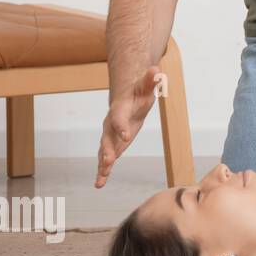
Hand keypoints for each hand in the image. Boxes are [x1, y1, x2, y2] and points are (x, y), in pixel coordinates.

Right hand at [96, 64, 162, 187]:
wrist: (126, 99)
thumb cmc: (138, 93)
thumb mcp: (146, 86)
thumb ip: (150, 79)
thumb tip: (157, 70)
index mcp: (119, 111)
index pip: (119, 119)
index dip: (122, 127)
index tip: (126, 136)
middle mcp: (110, 125)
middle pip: (108, 139)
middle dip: (108, 150)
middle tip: (108, 161)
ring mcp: (110, 136)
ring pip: (104, 152)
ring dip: (103, 165)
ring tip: (101, 178)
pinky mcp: (113, 145)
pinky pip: (106, 159)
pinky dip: (103, 172)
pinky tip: (99, 184)